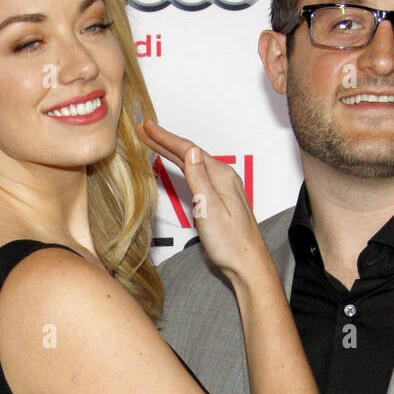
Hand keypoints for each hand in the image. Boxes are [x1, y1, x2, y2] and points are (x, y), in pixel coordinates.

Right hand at [138, 120, 272, 283]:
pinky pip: (197, 175)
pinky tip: (177, 165)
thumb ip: (199, 179)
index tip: (147, 128)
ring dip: (172, 151)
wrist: (248, 265)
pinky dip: (182, 166)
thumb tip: (190, 151)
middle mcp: (223, 178)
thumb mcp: (210, 209)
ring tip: (154, 142)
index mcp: (221, 177)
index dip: (165, 138)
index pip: (188, 150)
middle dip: (166, 141)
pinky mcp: (220, 199)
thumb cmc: (231, 243)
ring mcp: (223, 188)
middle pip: (190, 153)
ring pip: (193, 163)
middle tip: (145, 130)